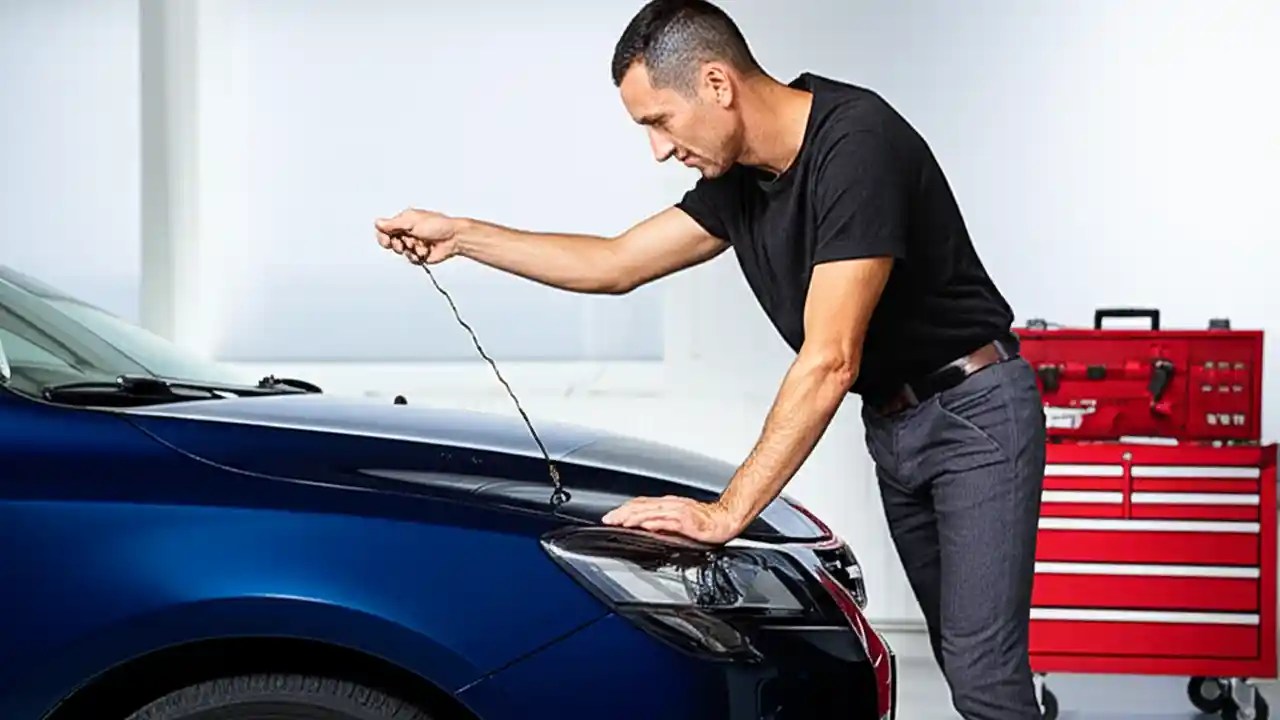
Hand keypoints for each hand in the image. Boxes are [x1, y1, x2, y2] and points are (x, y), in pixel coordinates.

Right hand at [375, 208, 460, 264]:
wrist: (453, 238)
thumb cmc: (439, 225)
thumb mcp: (412, 221)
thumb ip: (393, 224)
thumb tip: (378, 222)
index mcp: (404, 221)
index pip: (385, 230)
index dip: (383, 236)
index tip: (387, 240)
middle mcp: (408, 232)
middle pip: (391, 242)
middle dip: (398, 244)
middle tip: (405, 243)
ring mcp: (413, 244)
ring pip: (401, 252)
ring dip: (410, 249)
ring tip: (420, 245)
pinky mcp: (419, 255)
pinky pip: (411, 259)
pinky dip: (417, 256)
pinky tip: (424, 251)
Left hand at [601, 495, 744, 544]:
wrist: (724, 520)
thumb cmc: (704, 521)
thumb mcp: (678, 520)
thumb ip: (662, 522)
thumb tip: (645, 526)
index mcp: (668, 504)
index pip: (641, 504)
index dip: (624, 509)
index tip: (611, 516)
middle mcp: (670, 504)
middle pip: (641, 506)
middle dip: (622, 512)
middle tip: (608, 519)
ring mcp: (677, 511)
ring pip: (650, 511)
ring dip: (633, 516)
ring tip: (619, 521)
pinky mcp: (685, 520)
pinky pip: (665, 521)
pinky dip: (652, 522)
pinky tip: (643, 525)